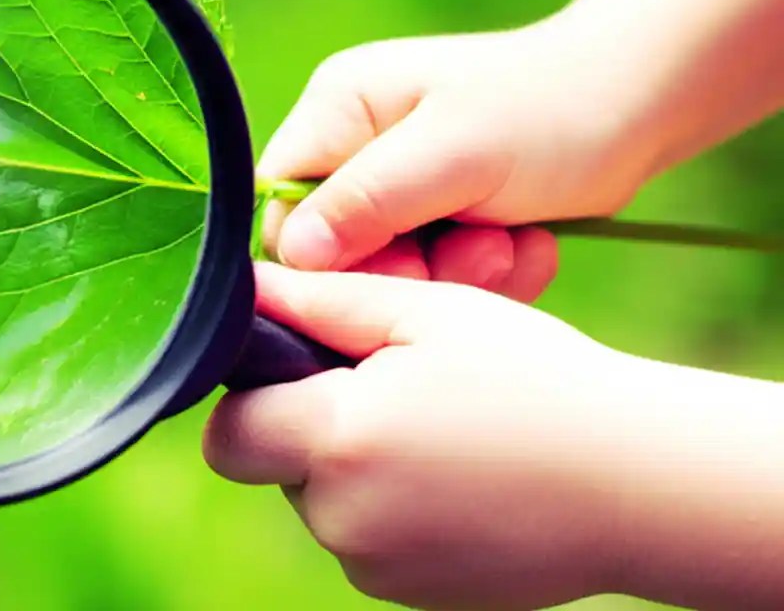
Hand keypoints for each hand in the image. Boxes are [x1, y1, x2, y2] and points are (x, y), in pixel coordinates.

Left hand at [205, 264, 783, 610]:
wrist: (638, 484)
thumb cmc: (537, 381)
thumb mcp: (431, 315)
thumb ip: (325, 302)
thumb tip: (251, 285)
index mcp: (338, 441)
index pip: (228, 433)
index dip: (253, 397)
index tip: (305, 369)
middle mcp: (342, 519)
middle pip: (270, 468)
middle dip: (300, 428)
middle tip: (384, 392)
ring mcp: (374, 568)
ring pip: (319, 504)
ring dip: (350, 467)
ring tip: (438, 433)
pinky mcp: (406, 595)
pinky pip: (362, 539)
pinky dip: (386, 507)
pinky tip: (454, 478)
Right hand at [260, 20, 661, 296]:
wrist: (641, 106)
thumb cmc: (551, 112)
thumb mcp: (454, 154)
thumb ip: (367, 201)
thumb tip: (293, 253)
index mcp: (339, 108)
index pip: (281, 202)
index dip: (322, 251)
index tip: (398, 258)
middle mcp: (356, 144)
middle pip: (336, 248)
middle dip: (409, 266)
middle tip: (477, 252)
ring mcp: (397, 182)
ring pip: (390, 269)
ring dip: (455, 274)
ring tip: (509, 245)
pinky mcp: (438, 214)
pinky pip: (435, 271)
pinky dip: (482, 273)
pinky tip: (524, 246)